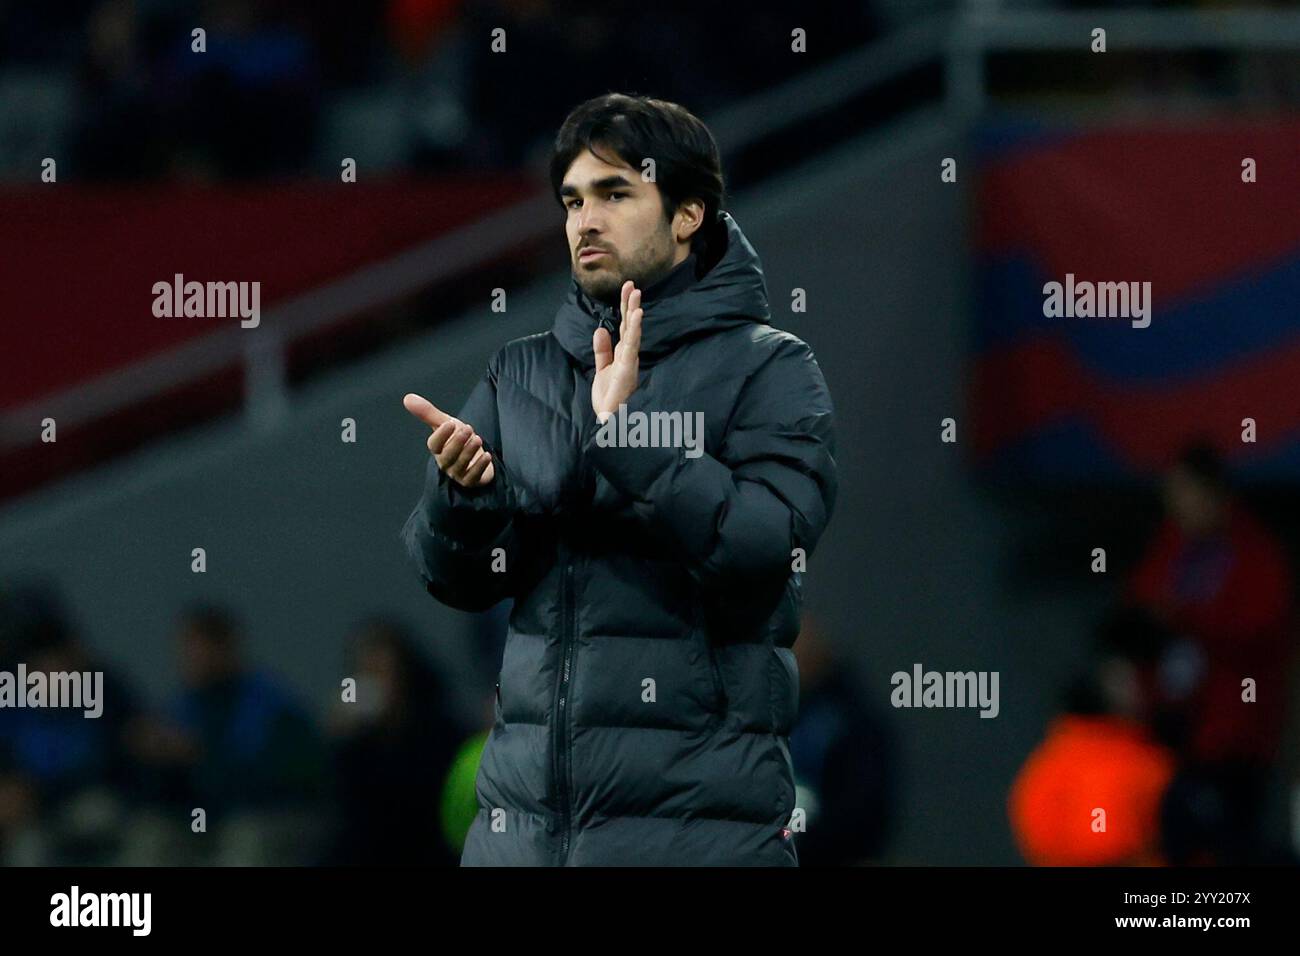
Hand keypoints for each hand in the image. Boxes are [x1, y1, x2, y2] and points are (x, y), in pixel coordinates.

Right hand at [403, 392, 495, 486]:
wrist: (475, 455)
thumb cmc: (457, 438)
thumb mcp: (445, 423)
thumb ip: (428, 413)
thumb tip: (408, 398)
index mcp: (437, 449)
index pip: (434, 445)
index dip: (441, 435)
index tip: (450, 423)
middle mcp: (445, 462)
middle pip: (447, 456)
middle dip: (457, 442)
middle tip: (468, 429)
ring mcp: (457, 473)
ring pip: (460, 465)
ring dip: (469, 452)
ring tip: (477, 439)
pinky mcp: (471, 480)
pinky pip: (473, 476)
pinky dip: (479, 466)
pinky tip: (487, 456)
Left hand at [591, 280, 642, 420]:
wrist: (610, 420)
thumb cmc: (609, 398)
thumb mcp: (601, 370)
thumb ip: (602, 350)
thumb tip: (601, 329)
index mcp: (623, 354)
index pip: (625, 326)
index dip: (625, 308)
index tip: (627, 289)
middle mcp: (629, 355)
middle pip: (630, 324)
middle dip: (630, 304)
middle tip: (632, 284)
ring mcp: (630, 361)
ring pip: (633, 331)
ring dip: (634, 311)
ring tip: (635, 292)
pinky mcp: (628, 368)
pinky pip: (632, 345)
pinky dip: (635, 329)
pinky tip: (637, 314)